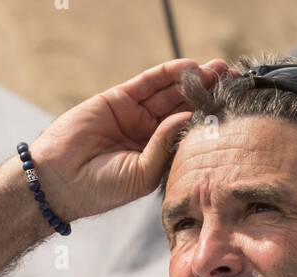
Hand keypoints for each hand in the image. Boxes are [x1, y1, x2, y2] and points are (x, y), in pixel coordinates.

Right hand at [28, 58, 235, 223]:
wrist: (61, 180)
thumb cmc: (101, 189)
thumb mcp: (142, 175)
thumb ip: (164, 146)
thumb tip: (186, 118)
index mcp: (158, 158)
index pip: (189, 135)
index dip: (210, 122)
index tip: (236, 113)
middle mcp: (149, 135)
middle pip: (184, 109)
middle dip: (208, 95)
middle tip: (235, 83)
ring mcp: (135, 116)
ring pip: (170, 93)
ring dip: (194, 80)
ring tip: (219, 70)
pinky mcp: (120, 99)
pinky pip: (148, 83)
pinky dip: (168, 73)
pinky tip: (189, 67)